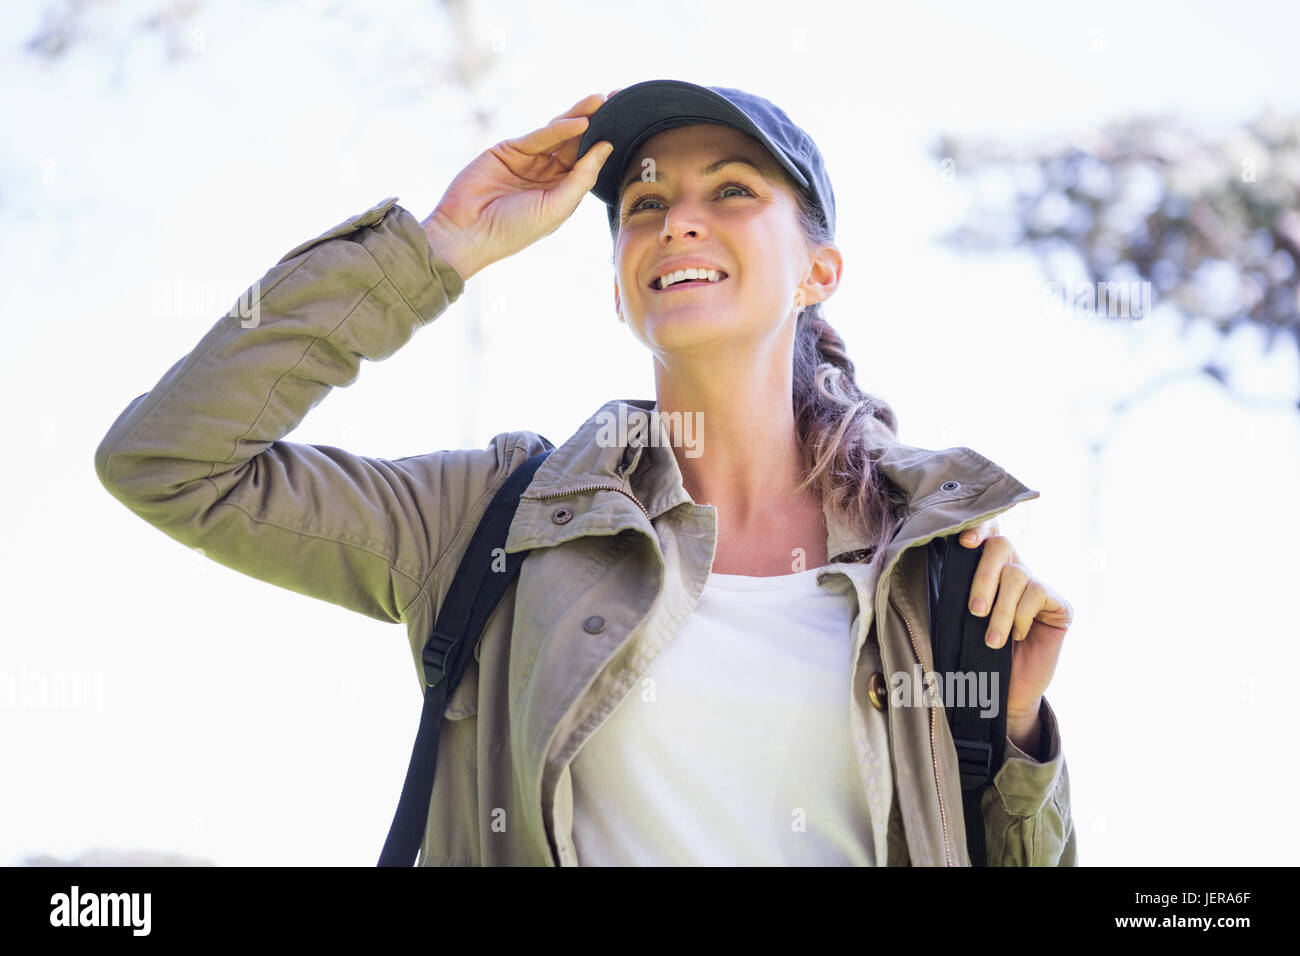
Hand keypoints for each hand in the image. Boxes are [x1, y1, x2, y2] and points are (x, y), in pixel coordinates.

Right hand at [421, 90, 619, 280]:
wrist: (468, 231)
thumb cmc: (514, 230)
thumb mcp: (557, 207)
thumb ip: (581, 177)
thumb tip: (606, 148)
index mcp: (561, 193)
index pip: (588, 163)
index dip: (605, 145)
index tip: (628, 128)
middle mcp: (546, 175)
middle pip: (577, 144)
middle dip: (597, 124)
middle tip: (619, 103)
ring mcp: (528, 161)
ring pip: (559, 134)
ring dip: (581, 117)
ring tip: (603, 101)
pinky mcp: (509, 149)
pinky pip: (540, 136)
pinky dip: (560, 128)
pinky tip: (580, 121)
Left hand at [958, 518, 1072, 742]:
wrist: (1006, 693)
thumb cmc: (979, 655)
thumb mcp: (962, 621)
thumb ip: (958, 594)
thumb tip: (935, 567)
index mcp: (990, 570)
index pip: (988, 534)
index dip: (979, 528)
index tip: (964, 542)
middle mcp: (1016, 570)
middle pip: (1001, 547)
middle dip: (983, 577)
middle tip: (975, 611)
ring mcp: (1039, 586)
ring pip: (1017, 575)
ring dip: (1002, 610)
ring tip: (993, 639)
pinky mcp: (1059, 604)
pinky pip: (1038, 593)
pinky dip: (1023, 616)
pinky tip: (1019, 636)